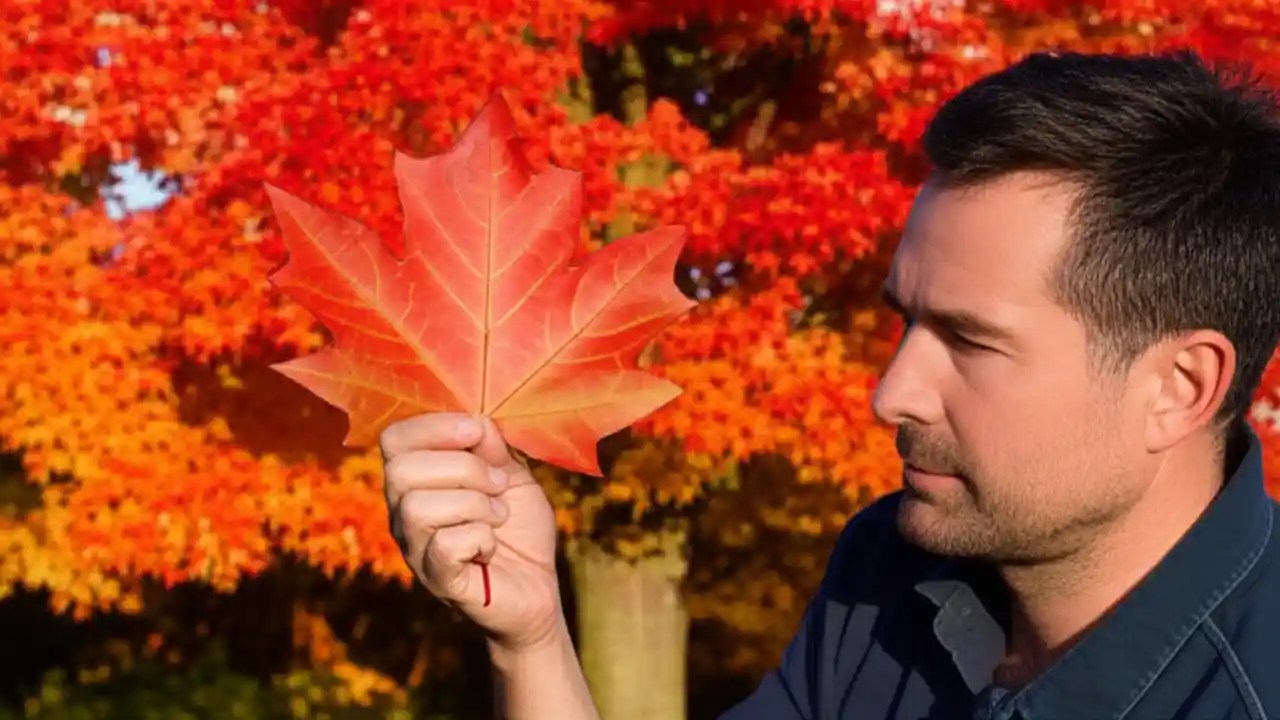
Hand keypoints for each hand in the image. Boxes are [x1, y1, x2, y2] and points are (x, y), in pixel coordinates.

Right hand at [380, 412, 562, 652]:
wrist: (538, 587)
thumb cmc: (519, 528)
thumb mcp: (513, 475)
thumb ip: (493, 448)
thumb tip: (476, 421)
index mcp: (417, 481)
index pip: (394, 440)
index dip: (433, 427)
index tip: (477, 433)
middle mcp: (404, 514)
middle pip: (402, 470)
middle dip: (462, 468)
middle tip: (497, 484)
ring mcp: (415, 550)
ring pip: (418, 508)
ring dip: (474, 505)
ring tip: (498, 516)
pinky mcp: (438, 580)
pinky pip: (443, 546)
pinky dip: (479, 538)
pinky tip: (491, 546)